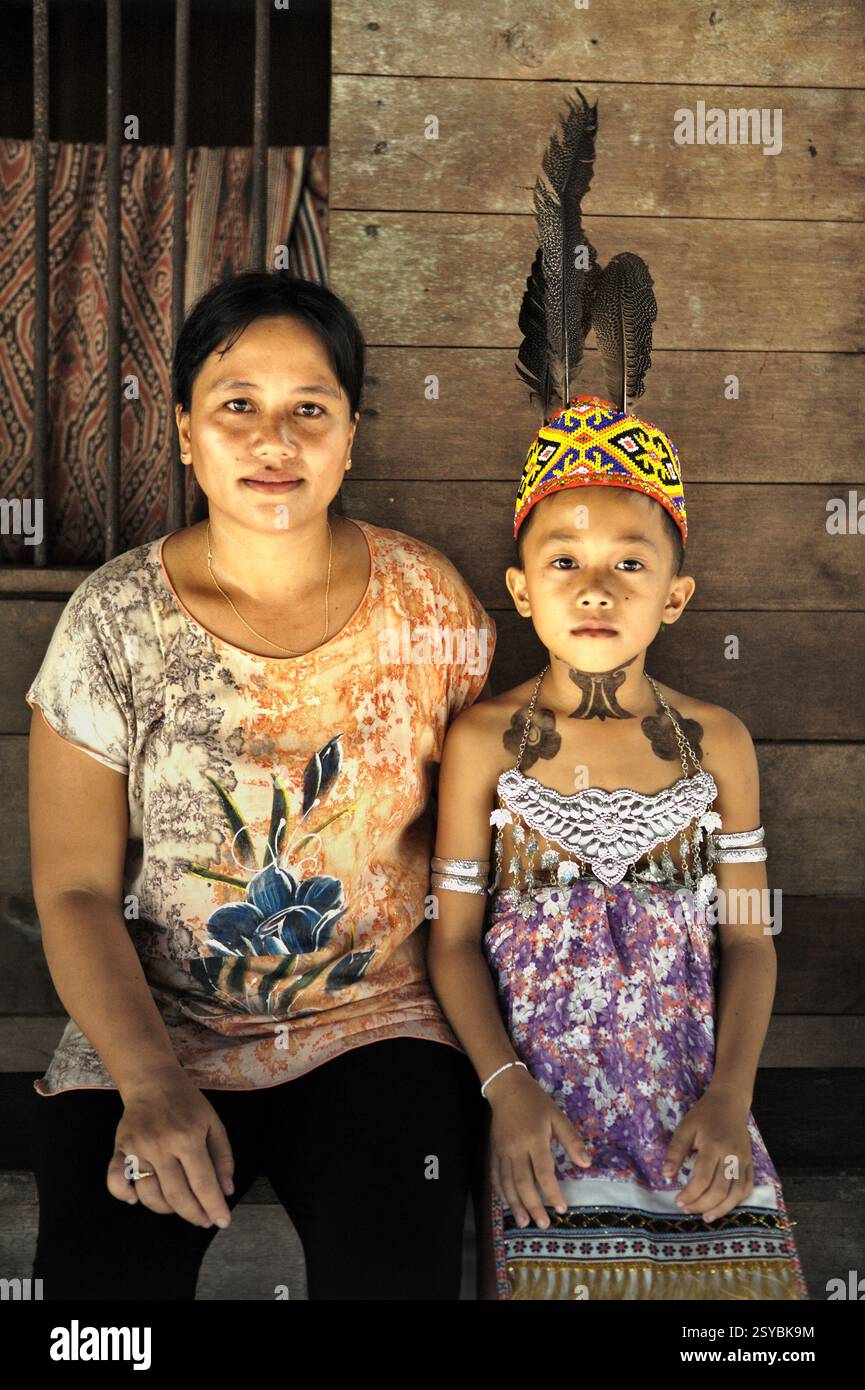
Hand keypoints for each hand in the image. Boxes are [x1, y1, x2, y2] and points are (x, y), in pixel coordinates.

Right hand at [106, 1065, 235, 1228]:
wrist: (153, 1081)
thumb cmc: (188, 1103)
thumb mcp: (213, 1123)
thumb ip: (223, 1157)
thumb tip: (226, 1191)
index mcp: (188, 1137)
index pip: (203, 1183)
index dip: (214, 1206)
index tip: (223, 1222)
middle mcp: (161, 1145)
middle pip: (177, 1195)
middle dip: (194, 1214)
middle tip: (204, 1220)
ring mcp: (137, 1148)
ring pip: (149, 1194)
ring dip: (167, 1209)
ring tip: (181, 1207)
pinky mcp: (119, 1149)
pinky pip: (115, 1180)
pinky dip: (123, 1195)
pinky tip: (136, 1199)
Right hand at [487, 1066, 590, 1229]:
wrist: (507, 1087)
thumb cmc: (536, 1102)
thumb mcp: (557, 1116)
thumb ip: (571, 1140)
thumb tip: (586, 1163)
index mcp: (535, 1139)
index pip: (544, 1173)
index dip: (552, 1193)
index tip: (562, 1208)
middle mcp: (517, 1148)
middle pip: (524, 1183)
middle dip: (534, 1206)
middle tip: (543, 1224)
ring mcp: (503, 1151)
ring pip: (508, 1183)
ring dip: (516, 1204)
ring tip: (523, 1223)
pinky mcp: (494, 1151)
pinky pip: (496, 1175)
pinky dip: (501, 1191)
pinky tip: (507, 1203)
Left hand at [662, 1083, 753, 1222]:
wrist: (730, 1102)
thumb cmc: (704, 1115)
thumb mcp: (685, 1127)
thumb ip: (675, 1151)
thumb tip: (666, 1175)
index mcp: (713, 1146)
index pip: (702, 1179)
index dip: (690, 1194)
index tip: (678, 1201)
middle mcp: (731, 1155)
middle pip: (720, 1190)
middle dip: (702, 1204)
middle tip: (687, 1210)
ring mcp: (743, 1160)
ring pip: (737, 1193)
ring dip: (722, 1209)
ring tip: (706, 1217)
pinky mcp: (750, 1162)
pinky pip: (748, 1186)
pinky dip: (738, 1200)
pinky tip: (725, 1206)